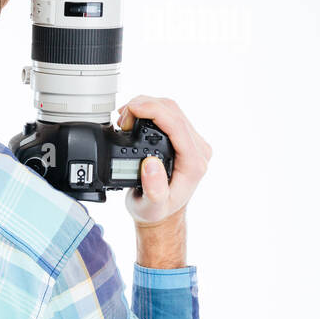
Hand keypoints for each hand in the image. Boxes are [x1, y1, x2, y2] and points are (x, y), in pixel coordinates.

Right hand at [117, 95, 210, 226]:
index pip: (177, 125)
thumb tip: (151, 164)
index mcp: (193, 163)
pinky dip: (147, 110)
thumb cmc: (156, 210)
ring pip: (170, 108)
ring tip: (124, 121)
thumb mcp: (152, 207)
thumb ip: (153, 189)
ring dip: (144, 106)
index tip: (130, 110)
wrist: (161, 212)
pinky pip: (168, 113)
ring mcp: (192, 141)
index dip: (153, 111)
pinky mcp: (183, 137)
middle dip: (144, 106)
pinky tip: (133, 118)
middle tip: (122, 120)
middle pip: (173, 111)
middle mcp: (197, 149)